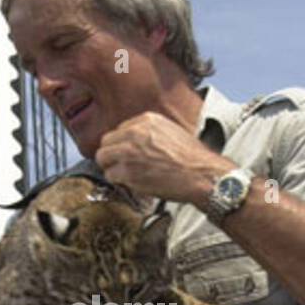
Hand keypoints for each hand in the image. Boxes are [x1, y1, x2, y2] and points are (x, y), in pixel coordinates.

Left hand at [95, 112, 235, 207]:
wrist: (201, 174)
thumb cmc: (192, 158)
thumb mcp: (171, 131)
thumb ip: (149, 133)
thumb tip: (135, 142)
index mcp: (146, 120)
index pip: (119, 130)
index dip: (121, 144)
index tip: (126, 153)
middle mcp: (134, 133)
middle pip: (106, 143)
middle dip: (111, 155)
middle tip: (120, 165)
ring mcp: (128, 152)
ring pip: (103, 159)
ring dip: (112, 168)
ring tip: (126, 175)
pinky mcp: (127, 172)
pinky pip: (111, 176)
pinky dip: (119, 182)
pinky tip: (133, 183)